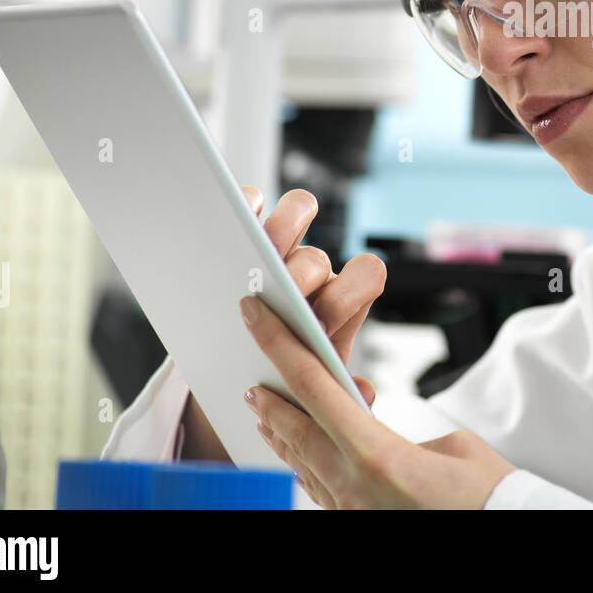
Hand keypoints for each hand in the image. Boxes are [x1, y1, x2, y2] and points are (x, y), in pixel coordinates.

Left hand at [240, 293, 516, 508]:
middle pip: (294, 424)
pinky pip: (317, 486)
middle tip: (248, 356)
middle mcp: (352, 485)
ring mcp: (350, 510)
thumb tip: (374, 428)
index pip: (313, 385)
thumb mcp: (454, 444)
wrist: (507, 531)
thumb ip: (402, 429)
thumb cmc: (489, 495)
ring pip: (299, 460)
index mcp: (376, 454)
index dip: (280, 344)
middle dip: (267, 388)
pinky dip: (299, 459)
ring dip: (277, 426)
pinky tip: (294, 450)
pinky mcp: (356, 522)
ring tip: (260, 402)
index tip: (255, 315)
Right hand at [241, 186, 382, 407]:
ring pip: (298, 208)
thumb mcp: (304, 390)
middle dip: (302, 276)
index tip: (319, 327)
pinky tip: (225, 230)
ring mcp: (278, 247)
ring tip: (253, 260)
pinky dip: (244, 205)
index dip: (347, 295)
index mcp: (336, 302)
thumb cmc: (273, 376)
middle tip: (280, 297)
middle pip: (321, 252)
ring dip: (281, 229)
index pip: (367, 274)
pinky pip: (251, 198)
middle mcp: (312, 269)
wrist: (227, 371)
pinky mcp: (240, 232)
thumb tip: (364, 391)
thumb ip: (335, 393)